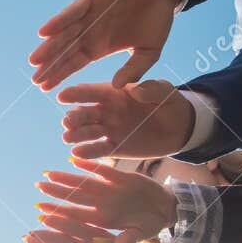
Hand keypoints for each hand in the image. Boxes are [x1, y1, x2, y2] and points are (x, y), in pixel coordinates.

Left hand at [30, 0, 182, 88]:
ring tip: (34, 61)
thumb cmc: (155, 20)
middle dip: (49, 66)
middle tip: (34, 81)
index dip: (60, 75)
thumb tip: (117, 86)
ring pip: (64, 33)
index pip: (74, 63)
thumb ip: (134, 69)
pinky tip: (44, 32)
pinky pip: (72, 11)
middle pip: (64, 51)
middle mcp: (89, 32)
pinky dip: (59, 21)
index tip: (45, 89)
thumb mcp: (149, 52)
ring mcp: (88, 15)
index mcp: (99, 46)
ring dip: (49, 46)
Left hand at [38, 157, 176, 242]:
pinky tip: (74, 159)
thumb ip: (128, 239)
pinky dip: (90, 164)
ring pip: (83, 183)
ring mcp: (109, 190)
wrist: (166, 208)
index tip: (43, 214)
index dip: (61, 215)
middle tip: (38, 187)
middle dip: (56, 193)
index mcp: (104, 219)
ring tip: (48, 174)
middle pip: (75, 198)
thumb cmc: (151, 224)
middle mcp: (102, 204)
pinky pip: (102, 170)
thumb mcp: (141, 233)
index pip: (77, 217)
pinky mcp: (120, 177)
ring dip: (66, 178)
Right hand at [59, 80, 195, 157]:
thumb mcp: (165, 92)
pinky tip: (77, 153)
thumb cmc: (169, 103)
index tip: (62, 96)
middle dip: (73, 117)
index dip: (76, 93)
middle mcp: (106, 111)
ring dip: (75, 135)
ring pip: (87, 132)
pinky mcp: (115, 148)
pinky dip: (88, 152)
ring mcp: (108, 130)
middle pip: (84, 113)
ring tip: (68, 137)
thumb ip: (152, 89)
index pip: (92, 92)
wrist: (179, 128)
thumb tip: (137, 89)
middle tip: (67, 122)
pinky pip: (98, 150)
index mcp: (113, 93)